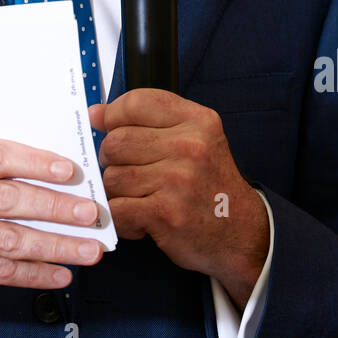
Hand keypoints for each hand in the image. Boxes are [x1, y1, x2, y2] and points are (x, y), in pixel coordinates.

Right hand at [0, 140, 103, 318]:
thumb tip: (49, 175)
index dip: (37, 162)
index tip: (71, 172)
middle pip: (10, 199)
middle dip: (57, 207)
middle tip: (91, 214)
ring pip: (11, 239)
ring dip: (56, 246)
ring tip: (88, 250)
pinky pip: (0, 270)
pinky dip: (34, 274)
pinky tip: (60, 275)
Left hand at [89, 88, 268, 310]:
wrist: (241, 234)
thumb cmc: (210, 186)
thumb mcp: (196, 141)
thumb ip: (149, 122)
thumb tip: (96, 114)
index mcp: (198, 121)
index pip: (137, 102)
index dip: (113, 115)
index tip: (106, 126)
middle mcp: (190, 146)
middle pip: (116, 141)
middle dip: (111, 160)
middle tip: (127, 173)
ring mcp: (178, 179)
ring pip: (112, 177)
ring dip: (117, 193)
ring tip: (138, 199)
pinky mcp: (166, 213)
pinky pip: (117, 208)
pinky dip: (121, 218)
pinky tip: (139, 220)